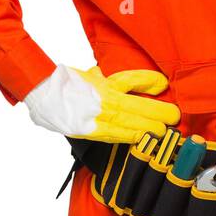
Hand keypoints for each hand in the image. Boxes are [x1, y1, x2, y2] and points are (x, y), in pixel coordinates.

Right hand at [24, 64, 178, 142]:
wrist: (42, 94)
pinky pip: (115, 136)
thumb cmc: (68, 83)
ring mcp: (96, 116)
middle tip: (174, 116)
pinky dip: (131, 138)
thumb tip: (138, 81)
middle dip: (157, 112)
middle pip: (136, 106)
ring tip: (164, 131)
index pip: (131, 79)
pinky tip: (143, 140)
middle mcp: (102, 99)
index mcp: (103, 83)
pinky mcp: (90, 131)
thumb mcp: (93, 75)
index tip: (162, 84)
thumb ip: (113, 79)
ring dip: (148, 128)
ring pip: (128, 124)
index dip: (149, 81)